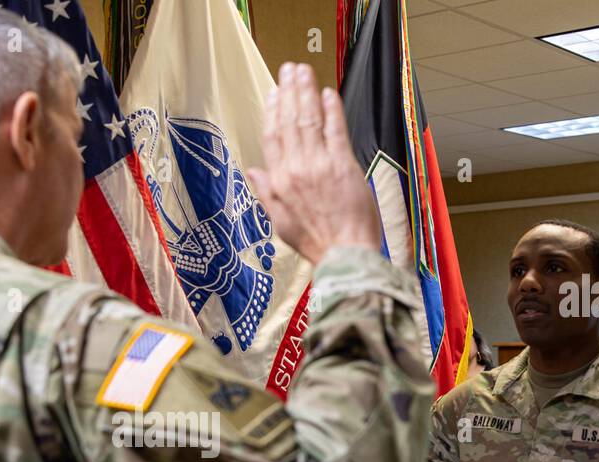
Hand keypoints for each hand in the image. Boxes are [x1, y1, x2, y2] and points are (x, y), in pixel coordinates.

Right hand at [246, 63, 378, 266]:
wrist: (344, 254)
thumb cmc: (315, 242)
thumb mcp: (280, 223)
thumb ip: (266, 193)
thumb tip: (253, 171)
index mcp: (279, 183)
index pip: (272, 139)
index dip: (273, 113)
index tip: (274, 94)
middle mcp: (296, 169)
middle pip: (290, 123)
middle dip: (289, 92)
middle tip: (289, 70)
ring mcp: (320, 165)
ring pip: (309, 121)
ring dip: (307, 93)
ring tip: (305, 72)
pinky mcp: (343, 165)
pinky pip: (335, 130)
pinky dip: (332, 110)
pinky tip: (328, 94)